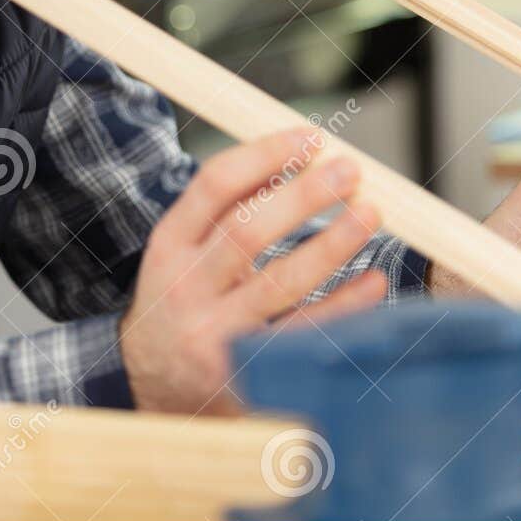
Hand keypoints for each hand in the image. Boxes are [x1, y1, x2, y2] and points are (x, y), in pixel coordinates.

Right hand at [119, 127, 387, 415]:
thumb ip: (227, 208)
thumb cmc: (181, 300)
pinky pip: (303, 332)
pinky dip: (344, 305)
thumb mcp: (183, 250)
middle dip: (304, 196)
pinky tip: (373, 282)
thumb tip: (301, 156)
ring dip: (332, 243)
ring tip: (371, 213)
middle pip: (248, 232)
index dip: (265, 155)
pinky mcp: (245, 371)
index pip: (214, 186)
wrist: (147, 383)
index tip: (311, 137)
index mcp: (169, 243)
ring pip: (280, 282)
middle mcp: (186, 287)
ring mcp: (214, 333)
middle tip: (349, 170)